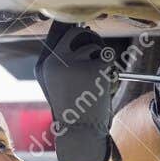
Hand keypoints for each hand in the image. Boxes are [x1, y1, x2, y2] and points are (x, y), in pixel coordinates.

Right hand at [35, 20, 118, 160]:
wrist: (81, 131)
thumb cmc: (72, 111)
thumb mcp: (60, 85)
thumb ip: (66, 63)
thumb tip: (81, 36)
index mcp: (47, 64)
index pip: (62, 35)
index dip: (76, 31)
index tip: (84, 29)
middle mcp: (59, 60)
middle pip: (80, 33)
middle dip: (91, 39)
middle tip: (99, 50)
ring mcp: (77, 62)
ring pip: (98, 49)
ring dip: (103, 63)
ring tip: (99, 83)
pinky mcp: (95, 68)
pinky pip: (109, 60)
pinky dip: (112, 73)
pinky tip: (105, 88)